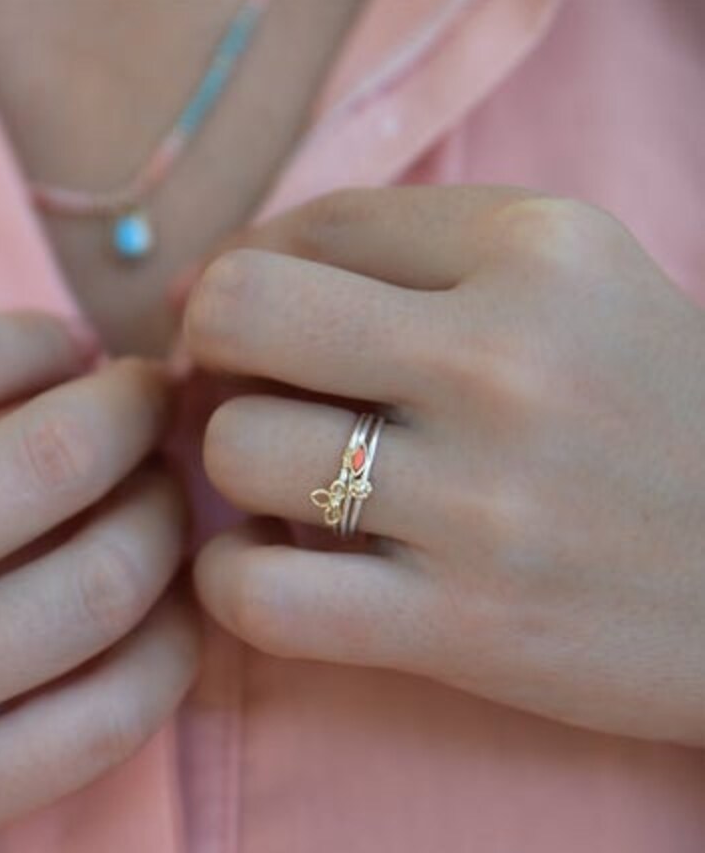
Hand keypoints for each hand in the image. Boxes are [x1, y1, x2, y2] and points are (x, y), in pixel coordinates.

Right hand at [0, 313, 194, 852]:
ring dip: (170, 522)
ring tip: (165, 506)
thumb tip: (55, 370)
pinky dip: (173, 643)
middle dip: (136, 414)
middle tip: (155, 412)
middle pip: (54, 458)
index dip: (41, 339)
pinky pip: (116, 709)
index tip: (72, 351)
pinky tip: (166, 614)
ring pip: (106, 579)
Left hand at [181, 185, 704, 746]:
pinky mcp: (464, 626)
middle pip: (240, 311)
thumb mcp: (578, 287)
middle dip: (217, 352)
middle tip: (254, 392)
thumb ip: (406, 257)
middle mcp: (506, 360)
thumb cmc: (656, 423)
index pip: (309, 226)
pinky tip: (277, 567)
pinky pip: (255, 595)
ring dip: (237, 472)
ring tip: (292, 489)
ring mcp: (484, 499)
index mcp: (538, 252)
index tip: (263, 331)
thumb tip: (195, 285)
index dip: (249, 276)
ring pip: (235, 448)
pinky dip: (233, 581)